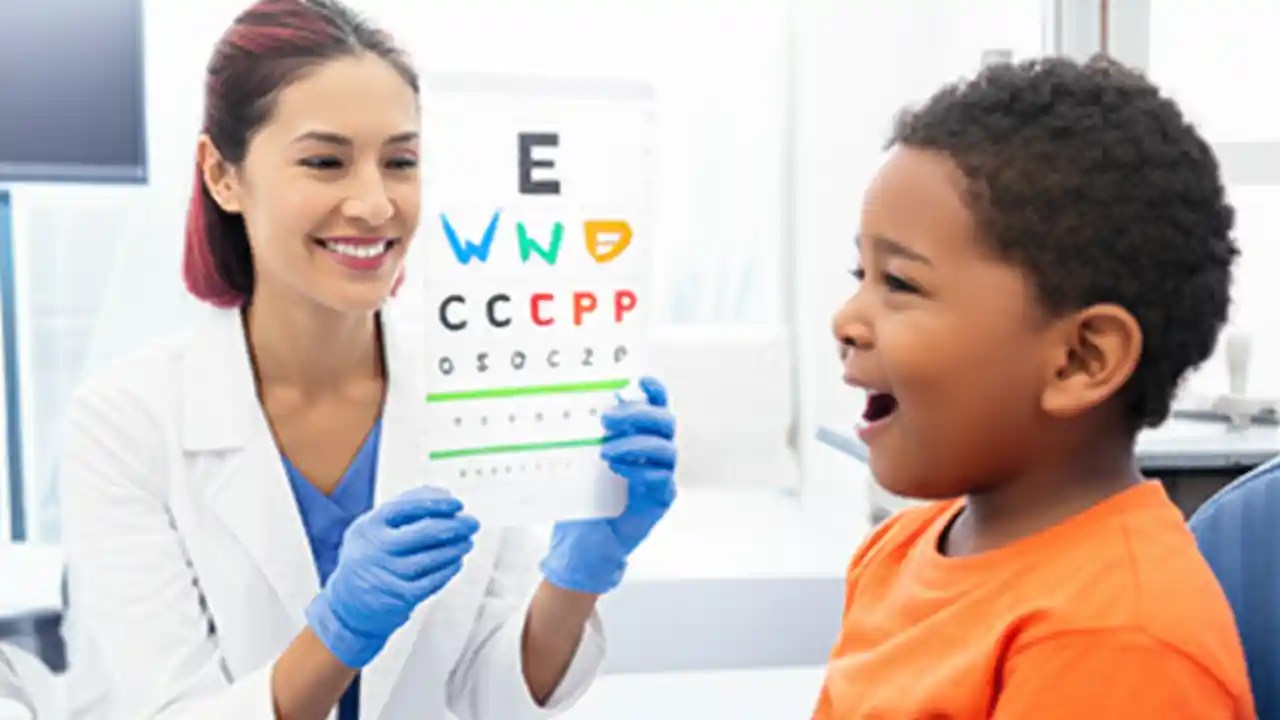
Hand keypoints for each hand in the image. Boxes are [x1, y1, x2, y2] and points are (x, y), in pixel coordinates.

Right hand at [305, 486, 479, 667]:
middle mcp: (376, 549)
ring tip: (467, 541)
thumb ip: (404, 507)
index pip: (407, 507)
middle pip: (425, 532)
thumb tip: (442, 494)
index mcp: (369, 526)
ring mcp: (388, 574)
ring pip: (433, 557)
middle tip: (472, 523)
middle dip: (456, 525)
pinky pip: (433, 580)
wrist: (347, 607)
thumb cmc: (368, 559)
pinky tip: (456, 561)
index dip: (436, 504)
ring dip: (456, 547)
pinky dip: (449, 569)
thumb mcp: (374, 529)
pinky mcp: (400, 597)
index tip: (457, 504)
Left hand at [540, 377, 676, 593]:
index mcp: (640, 435)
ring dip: (635, 445)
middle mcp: (656, 452)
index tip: (640, 381)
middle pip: (664, 422)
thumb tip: (582, 404)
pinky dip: (640, 471)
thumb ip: (588, 433)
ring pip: (665, 449)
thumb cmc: (582, 495)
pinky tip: (617, 471)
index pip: (656, 406)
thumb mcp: (581, 459)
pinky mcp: (662, 498)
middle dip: (637, 415)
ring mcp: (662, 475)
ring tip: (605, 452)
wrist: (582, 539)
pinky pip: (662, 479)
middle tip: (606, 420)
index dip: (654, 391)